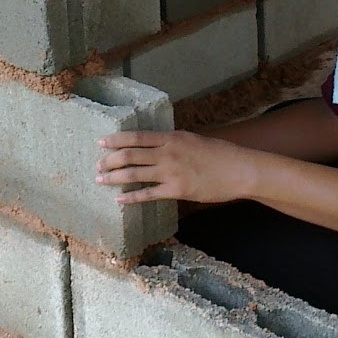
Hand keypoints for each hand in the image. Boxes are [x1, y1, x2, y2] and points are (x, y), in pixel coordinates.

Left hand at [96, 131, 254, 205]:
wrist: (239, 170)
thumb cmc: (219, 154)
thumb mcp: (193, 140)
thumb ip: (173, 142)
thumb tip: (156, 145)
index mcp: (171, 138)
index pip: (136, 137)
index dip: (116, 140)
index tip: (101, 142)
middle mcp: (167, 153)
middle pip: (130, 155)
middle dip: (110, 160)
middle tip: (98, 164)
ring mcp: (171, 173)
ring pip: (134, 175)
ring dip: (114, 178)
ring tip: (101, 180)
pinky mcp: (176, 191)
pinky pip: (148, 195)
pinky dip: (131, 198)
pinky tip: (119, 200)